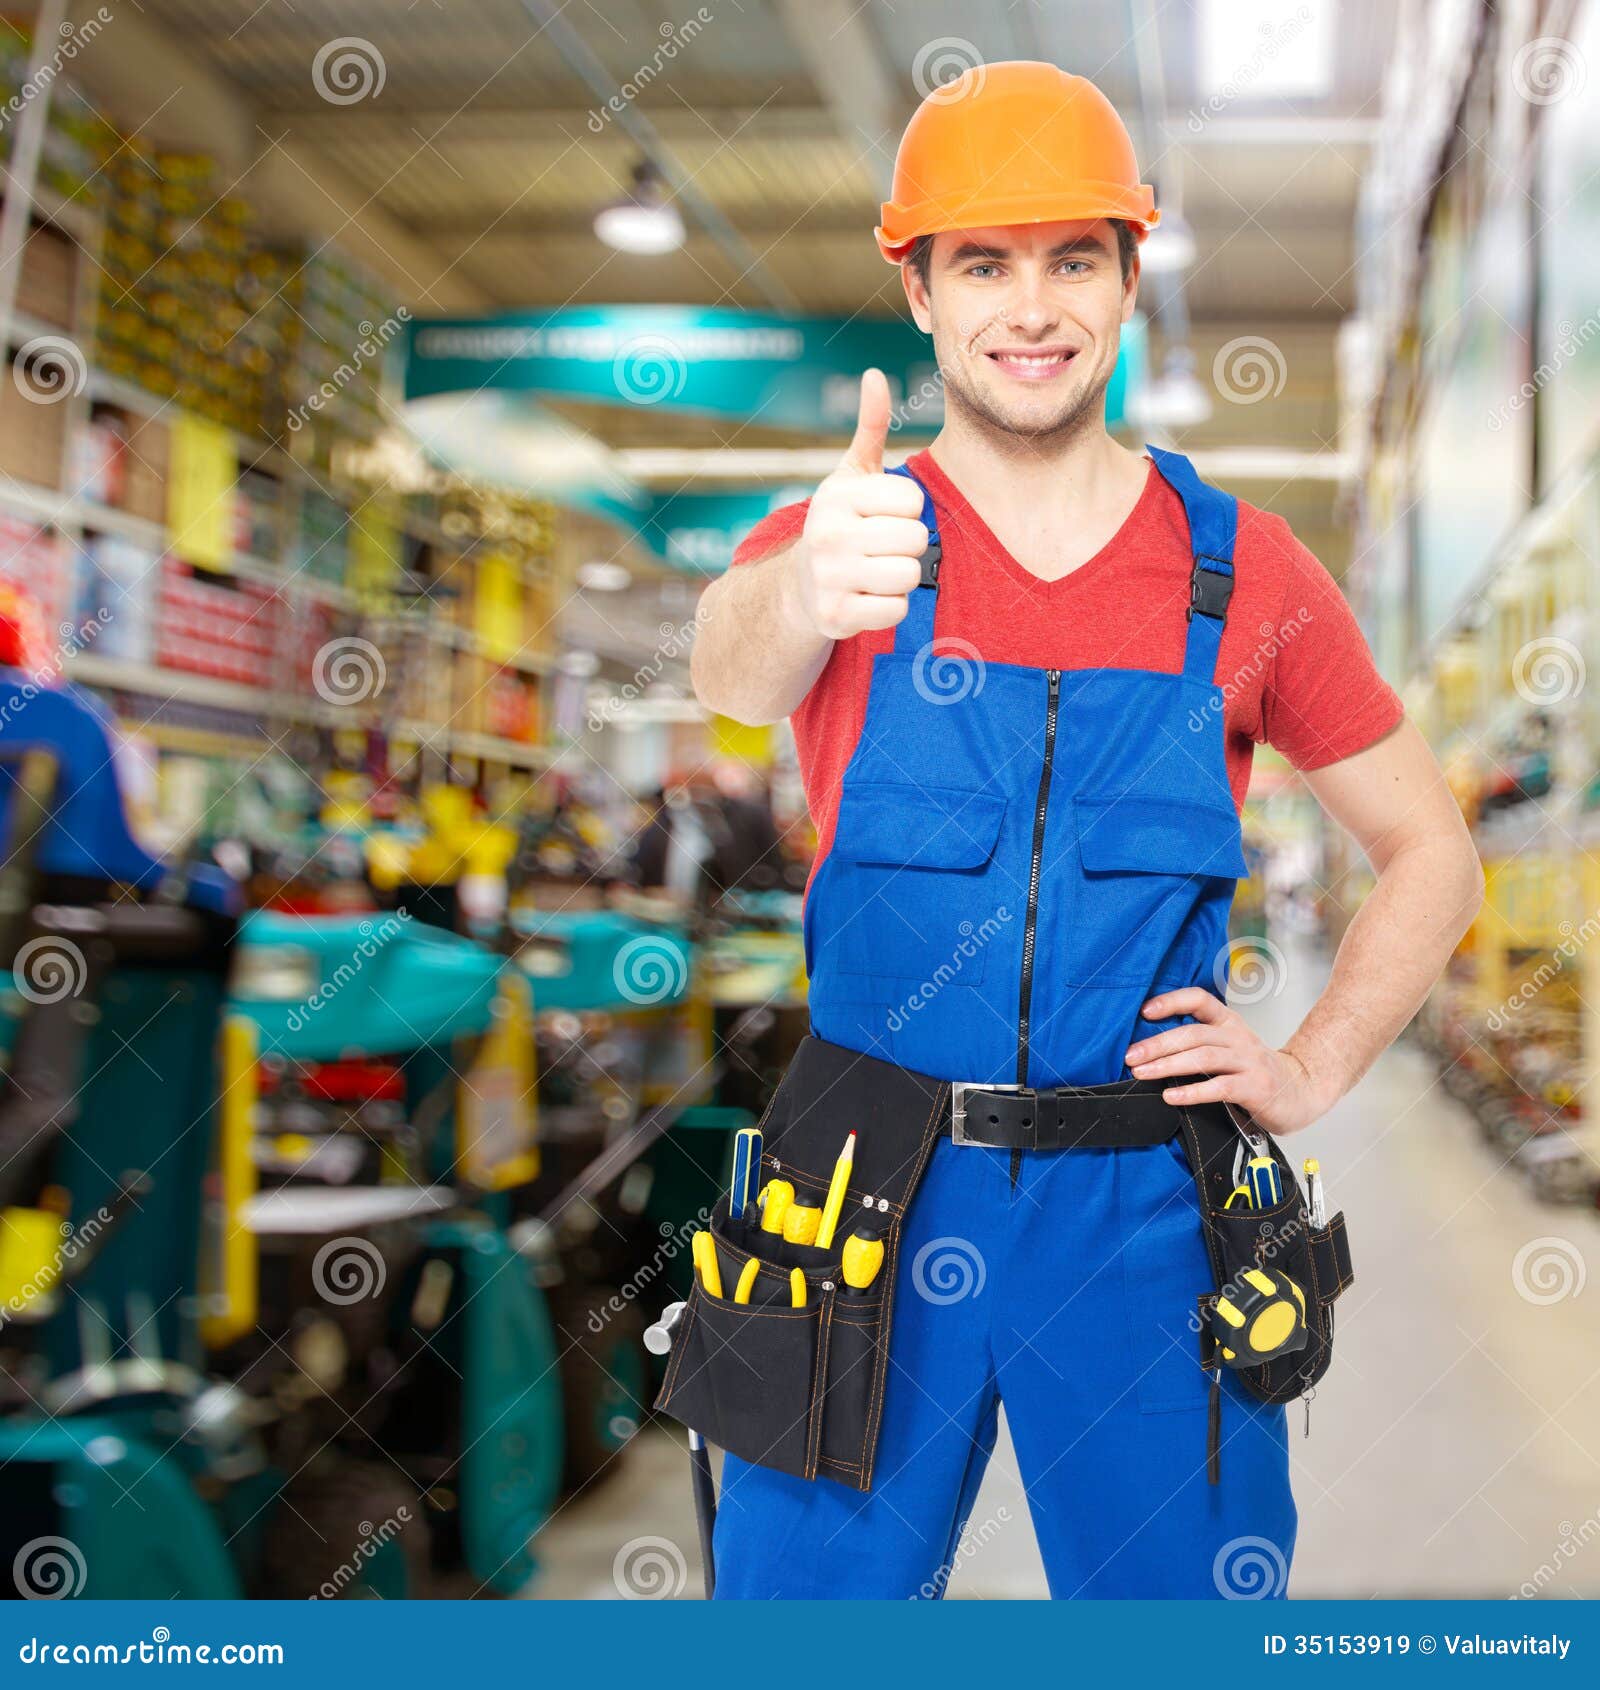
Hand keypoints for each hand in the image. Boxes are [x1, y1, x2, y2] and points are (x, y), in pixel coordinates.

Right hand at [788, 369, 929, 640]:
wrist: (798, 587)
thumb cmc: (839, 523)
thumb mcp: (850, 475)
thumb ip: (869, 427)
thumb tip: (875, 375)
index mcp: (837, 496)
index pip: (912, 501)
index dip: (906, 510)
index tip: (881, 515)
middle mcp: (828, 535)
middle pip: (914, 539)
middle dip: (907, 545)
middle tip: (882, 547)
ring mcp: (829, 578)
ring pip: (908, 576)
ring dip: (902, 577)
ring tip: (877, 571)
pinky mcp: (835, 616)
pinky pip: (896, 610)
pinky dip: (890, 607)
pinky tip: (869, 597)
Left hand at [1124, 988, 1333, 1133]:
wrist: (1299, 1092)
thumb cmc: (1254, 1070)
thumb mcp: (1229, 1046)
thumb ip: (1199, 1041)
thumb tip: (1149, 1046)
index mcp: (1229, 1022)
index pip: (1200, 1000)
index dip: (1172, 1001)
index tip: (1144, 1011)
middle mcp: (1238, 1037)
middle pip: (1193, 1033)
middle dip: (1158, 1044)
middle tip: (1131, 1056)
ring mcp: (1248, 1062)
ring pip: (1203, 1057)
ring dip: (1168, 1065)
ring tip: (1142, 1073)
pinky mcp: (1255, 1087)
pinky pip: (1219, 1088)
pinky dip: (1192, 1092)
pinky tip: (1171, 1097)